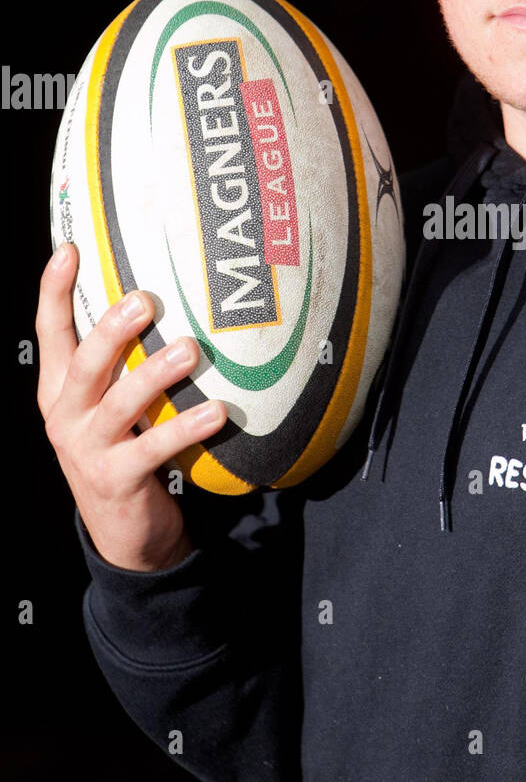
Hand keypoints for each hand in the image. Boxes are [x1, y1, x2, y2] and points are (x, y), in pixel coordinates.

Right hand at [36, 242, 226, 570]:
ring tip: (188, 351)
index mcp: (60, 390)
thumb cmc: (125, 449)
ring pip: (119, 404)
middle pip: (84, 365)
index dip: (55, 291)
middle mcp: (66, 415)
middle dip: (111, 330)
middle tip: (144, 299)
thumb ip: (123, 363)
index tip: (71, 249)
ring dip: (153, 374)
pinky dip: (186, 428)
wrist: (123, 532)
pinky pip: (153, 448)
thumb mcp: (112, 405)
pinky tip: (218, 411)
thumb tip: (165, 299)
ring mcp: (88, 449)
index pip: (51, 333)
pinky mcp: (117, 480)